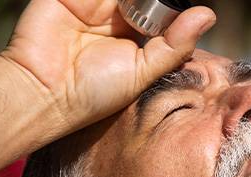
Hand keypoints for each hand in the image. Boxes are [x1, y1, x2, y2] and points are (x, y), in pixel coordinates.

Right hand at [0, 0, 214, 133]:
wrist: (42, 93)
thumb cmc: (93, 93)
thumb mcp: (143, 72)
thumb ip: (174, 44)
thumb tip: (208, 14)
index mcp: (137, 33)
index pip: (163, 7)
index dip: (171, 5)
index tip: (179, 8)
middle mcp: (117, 14)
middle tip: (144, 16)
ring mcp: (94, 1)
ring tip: (131, 14)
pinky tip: (119, 3)